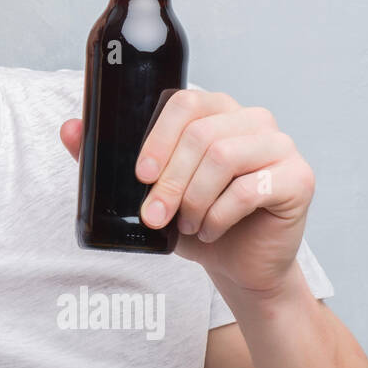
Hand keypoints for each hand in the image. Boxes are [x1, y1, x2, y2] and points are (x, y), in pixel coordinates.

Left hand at [59, 89, 315, 295]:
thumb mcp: (147, 189)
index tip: (139, 175)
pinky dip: (221, 215)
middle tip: (155, 215)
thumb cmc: (195, 220)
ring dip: (195, 199)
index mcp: (216, 110)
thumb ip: (107, 158)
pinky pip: (251, 189)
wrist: (239, 264)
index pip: (183, 103)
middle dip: (170, 181)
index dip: (157, 138)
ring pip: (224, 158)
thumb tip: (69, 128)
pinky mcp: (299, 178)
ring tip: (187, 224)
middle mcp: (252, 119)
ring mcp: (281, 146)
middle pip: (201, 134)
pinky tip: (212, 230)